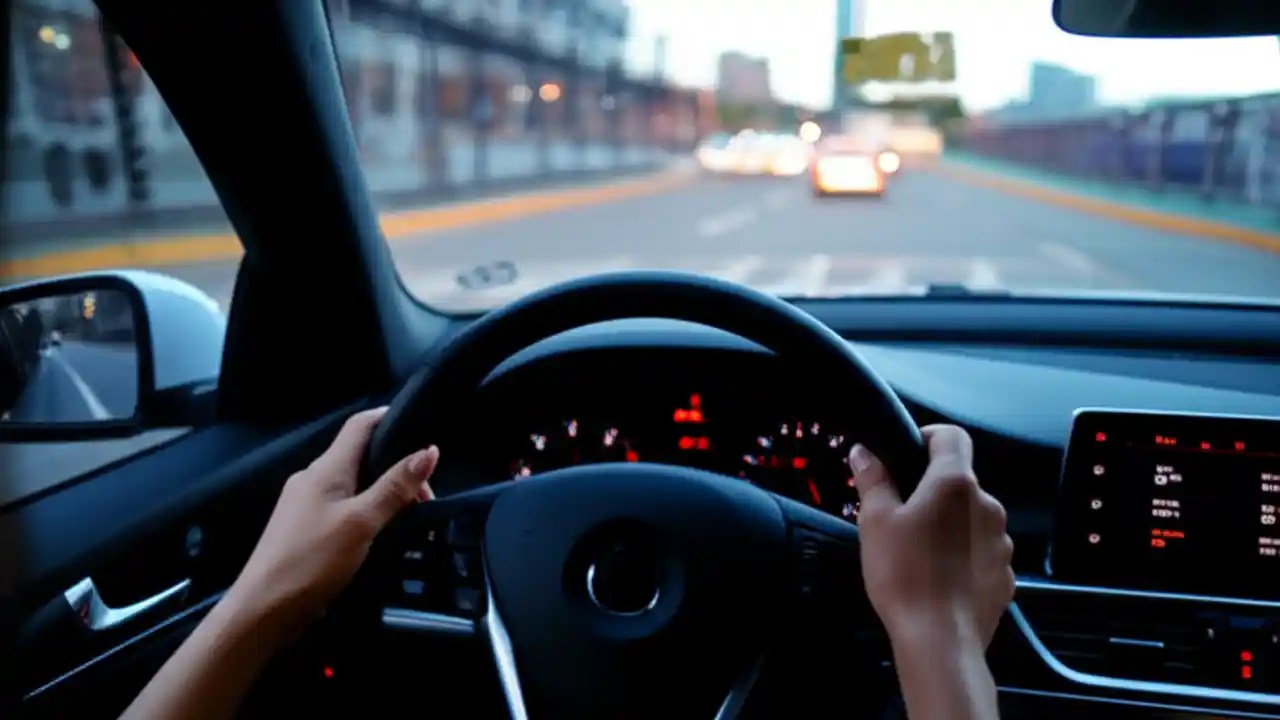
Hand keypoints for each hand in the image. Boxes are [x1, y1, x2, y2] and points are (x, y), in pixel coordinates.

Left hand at [225, 407, 439, 635]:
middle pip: (360, 456)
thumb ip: (394, 486)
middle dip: (396, 467)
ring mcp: (305, 505)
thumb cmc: (312, 560)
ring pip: (354, 485)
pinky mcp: (304, 530)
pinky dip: (368, 512)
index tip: (423, 425)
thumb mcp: (361, 521)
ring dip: (384, 493)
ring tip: (412, 516)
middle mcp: (313, 479)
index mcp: (325, 468)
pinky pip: (344, 508)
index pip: (359, 425)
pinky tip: (382, 533)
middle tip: (428, 496)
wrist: (263, 610)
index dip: (389, 417)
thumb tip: (430, 451)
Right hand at [851, 424, 1013, 651]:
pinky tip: (938, 575)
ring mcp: (1002, 542)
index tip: (909, 452)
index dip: (929, 436)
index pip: (952, 436)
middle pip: (960, 481)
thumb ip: (872, 480)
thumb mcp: (875, 522)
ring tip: (918, 551)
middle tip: (900, 514)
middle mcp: (987, 506)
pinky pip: (982, 552)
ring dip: (950, 525)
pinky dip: (963, 556)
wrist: (939, 639)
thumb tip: (864, 453)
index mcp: (955, 484)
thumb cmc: (905, 576)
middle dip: (932, 490)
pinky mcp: (1006, 575)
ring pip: (972, 518)